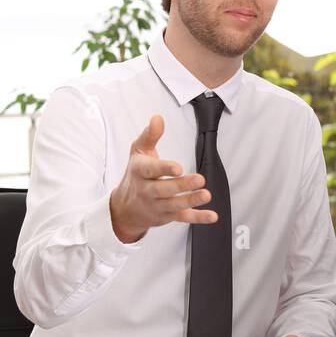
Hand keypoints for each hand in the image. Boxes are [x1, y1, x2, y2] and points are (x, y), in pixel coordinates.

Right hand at [109, 114, 216, 243]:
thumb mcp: (138, 152)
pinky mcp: (168, 216)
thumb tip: (158, 118)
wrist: (124, 208)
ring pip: (174, 205)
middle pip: (164, 190)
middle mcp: (147, 191)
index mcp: (140, 172)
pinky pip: (183, 218)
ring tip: (206, 194)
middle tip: (199, 179)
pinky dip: (198, 217)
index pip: (151, 171)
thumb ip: (150, 135)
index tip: (178, 167)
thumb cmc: (135, 175)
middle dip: (182, 185)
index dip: (164, 169)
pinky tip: (212, 216)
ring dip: (191, 200)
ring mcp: (158, 205)